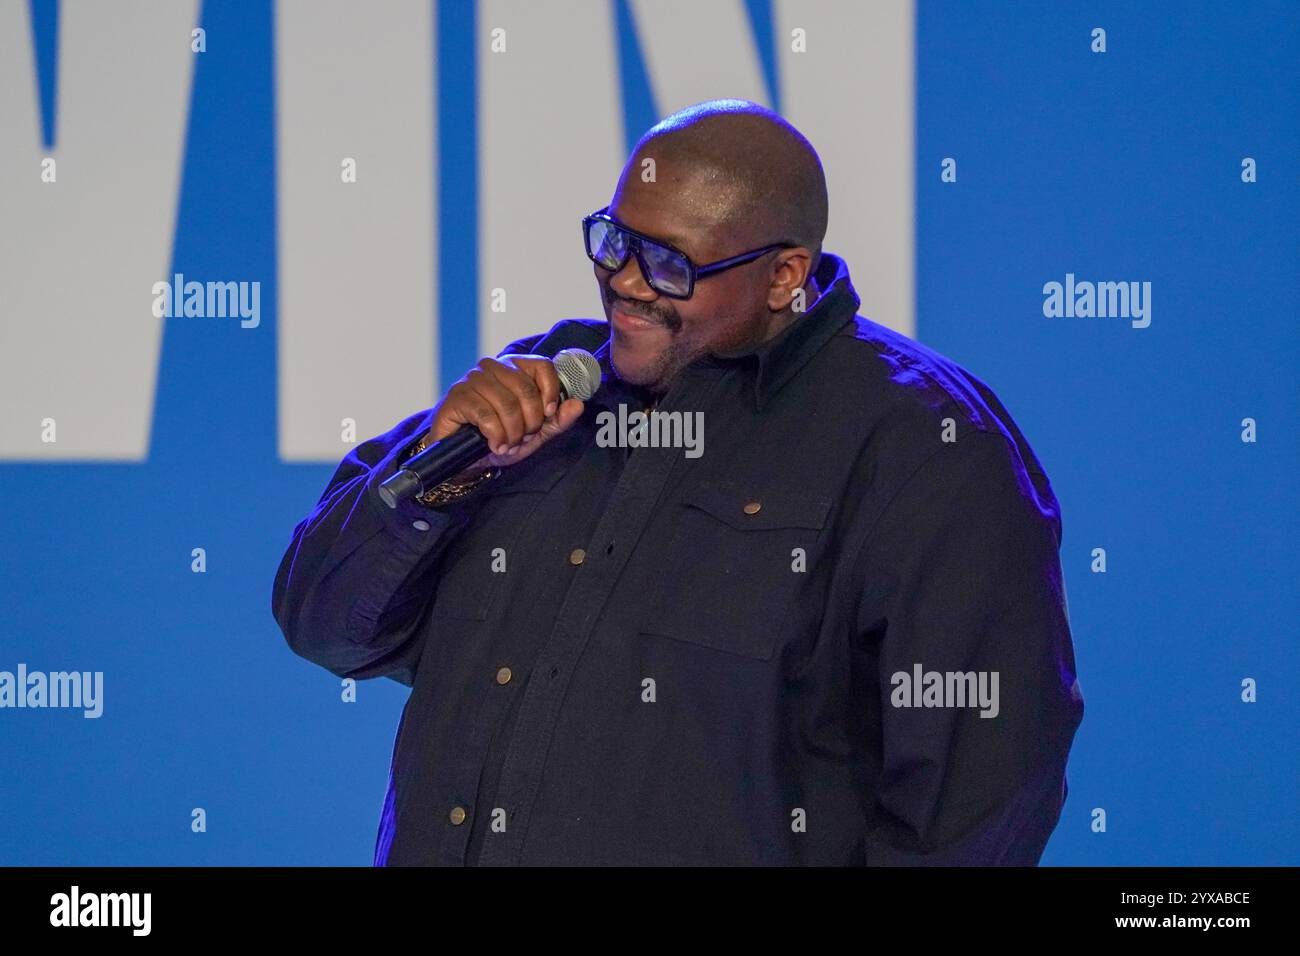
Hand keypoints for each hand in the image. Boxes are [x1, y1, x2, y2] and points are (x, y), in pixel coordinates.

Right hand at [426, 354, 585, 473]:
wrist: (463, 456)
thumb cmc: (499, 437)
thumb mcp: (534, 433)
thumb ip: (557, 419)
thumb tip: (578, 404)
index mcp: (515, 368)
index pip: (542, 366)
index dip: (550, 391)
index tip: (547, 414)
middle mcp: (493, 367)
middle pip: (526, 388)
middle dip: (530, 421)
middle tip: (523, 437)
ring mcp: (473, 379)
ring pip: (507, 403)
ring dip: (512, 432)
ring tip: (507, 443)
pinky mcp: (457, 396)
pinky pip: (486, 415)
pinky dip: (495, 435)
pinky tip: (494, 444)